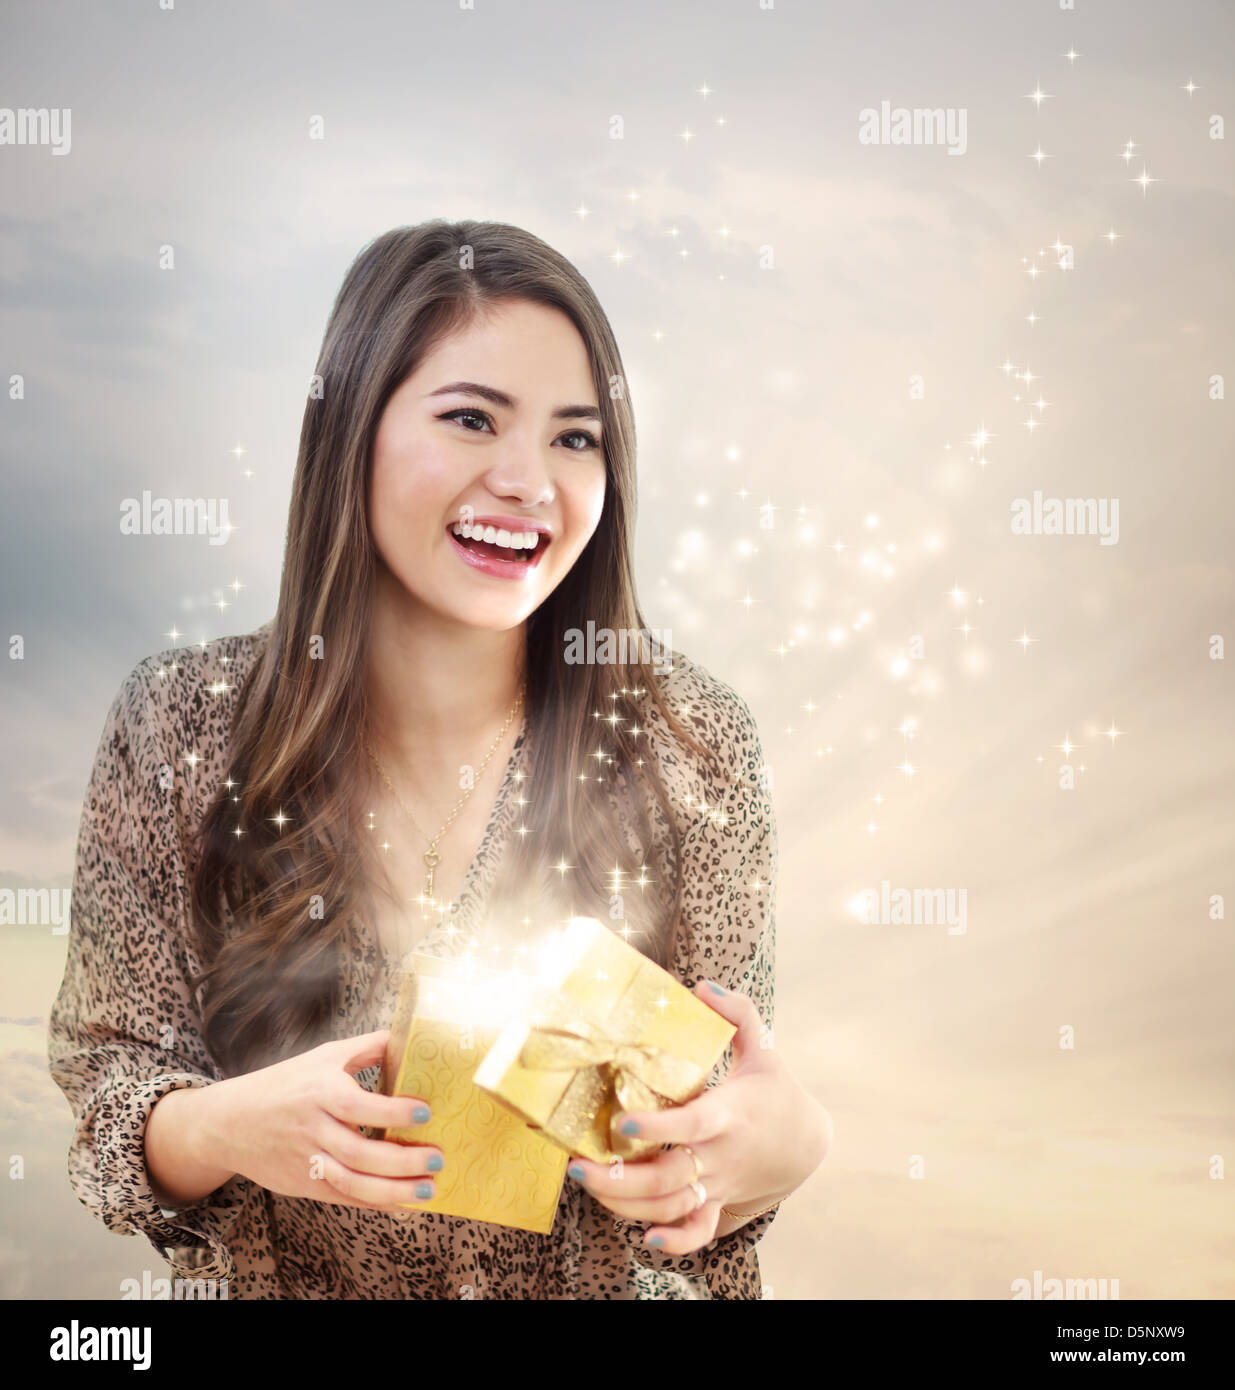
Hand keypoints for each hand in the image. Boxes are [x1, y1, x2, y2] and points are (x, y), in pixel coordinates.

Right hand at [202, 1028, 443, 1211]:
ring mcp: (307, 1161)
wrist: (228, 1123)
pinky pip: (344, 1199)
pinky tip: (402, 1203)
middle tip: (438, 1159)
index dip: (393, 1111)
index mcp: (319, 1092)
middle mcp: (312, 1129)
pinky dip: (374, 1203)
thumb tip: (409, 1035)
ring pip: (352, 1183)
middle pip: (359, 1152)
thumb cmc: (285, 1084)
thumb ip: (366, 1048)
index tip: (426, 1111)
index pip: (358, 1105)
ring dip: (394, 1191)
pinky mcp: (304, 1185)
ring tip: (429, 1189)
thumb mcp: (322, 1057)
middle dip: (402, 1160)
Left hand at [566, 981, 830, 1254]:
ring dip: (628, 1206)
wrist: (806, 1143)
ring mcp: (719, 1184)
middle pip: (671, 1178)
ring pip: (673, 1207)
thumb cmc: (775, 1091)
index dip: (657, 1128)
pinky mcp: (719, 1202)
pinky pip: (698, 1232)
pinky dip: (674, 1243)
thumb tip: (703, 986)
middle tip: (578, 1166)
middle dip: (621, 1179)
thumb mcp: (764, 1048)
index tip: (620, 1122)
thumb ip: (738, 1014)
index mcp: (730, 1114)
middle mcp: (721, 1155)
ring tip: (589, 1187)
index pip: (692, 1124)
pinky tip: (645, 1239)